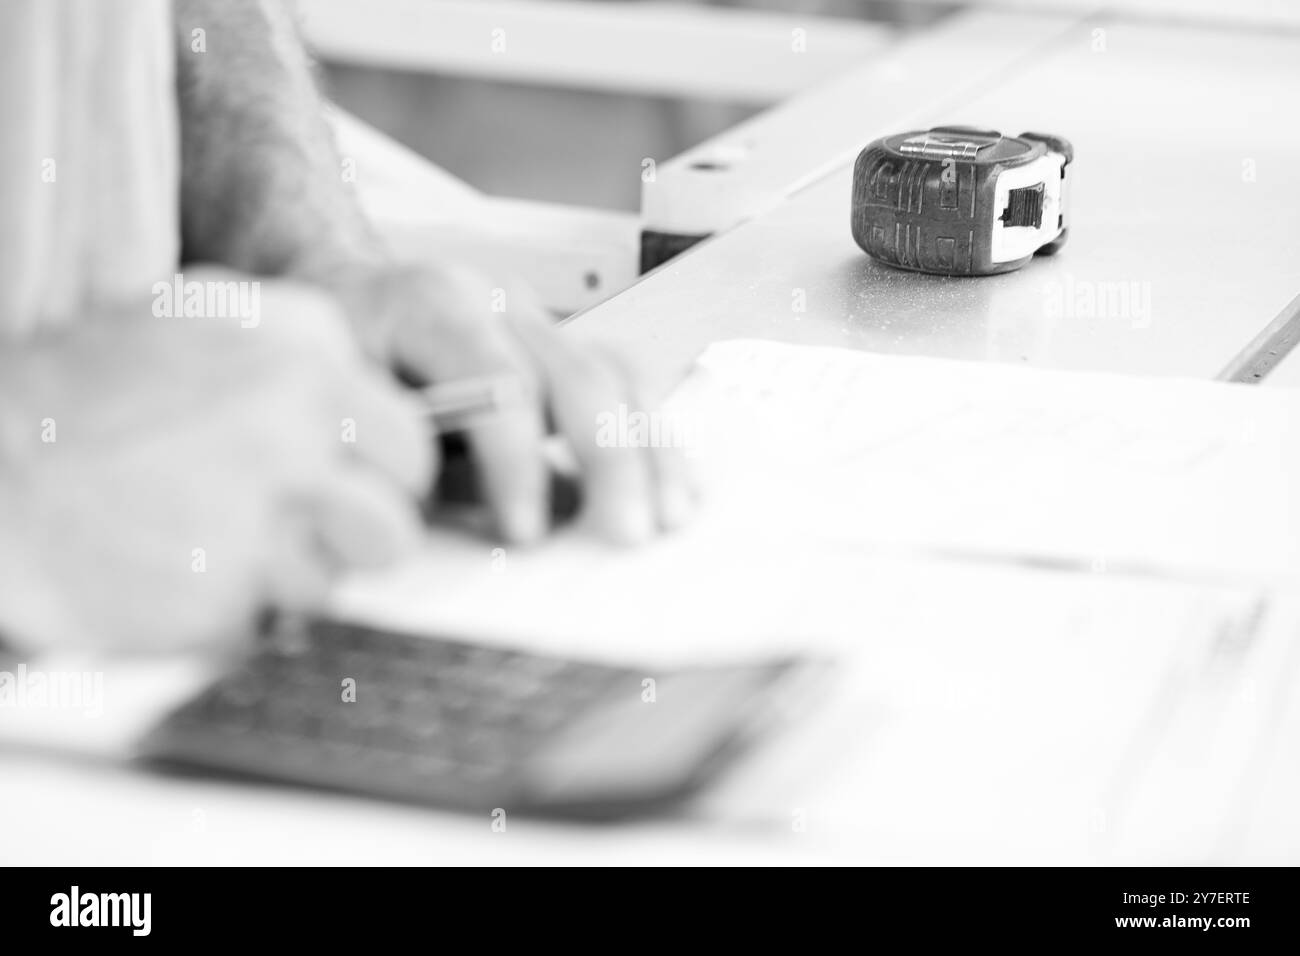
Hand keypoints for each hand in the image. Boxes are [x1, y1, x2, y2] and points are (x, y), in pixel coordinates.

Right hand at [0, 271, 432, 652]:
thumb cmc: (79, 393)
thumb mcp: (196, 325)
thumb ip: (298, 365)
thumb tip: (378, 420)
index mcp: (304, 346)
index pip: (410, 442)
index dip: (376, 477)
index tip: (338, 483)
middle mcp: (297, 426)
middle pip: (394, 526)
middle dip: (349, 541)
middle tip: (287, 530)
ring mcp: (259, 515)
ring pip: (327, 586)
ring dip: (276, 579)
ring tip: (193, 536)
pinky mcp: (216, 597)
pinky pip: (255, 625)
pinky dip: (216, 613)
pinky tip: (161, 565)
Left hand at [319, 261, 695, 544]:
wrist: (345, 287)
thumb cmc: (331, 356)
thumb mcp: (328, 396)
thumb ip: (378, 457)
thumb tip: (424, 530)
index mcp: (432, 304)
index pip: (498, 383)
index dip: (517, 464)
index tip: (523, 537)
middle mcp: (500, 301)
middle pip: (579, 376)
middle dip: (610, 461)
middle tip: (626, 535)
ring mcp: (540, 319)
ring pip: (618, 376)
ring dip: (651, 452)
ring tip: (671, 519)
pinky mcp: (564, 346)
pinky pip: (625, 385)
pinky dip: (654, 439)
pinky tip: (676, 489)